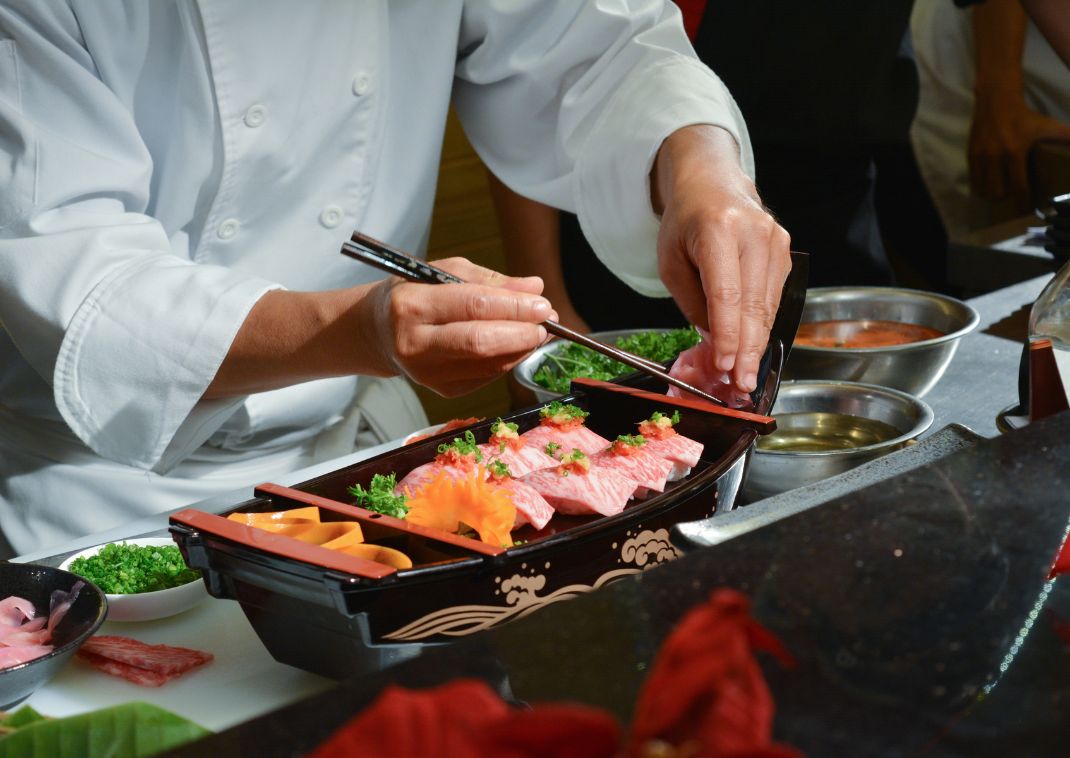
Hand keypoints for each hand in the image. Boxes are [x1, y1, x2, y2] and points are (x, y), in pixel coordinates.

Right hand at [365, 257, 555, 396]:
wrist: (379, 332)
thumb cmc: (414, 294)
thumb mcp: (444, 272)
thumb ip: (490, 280)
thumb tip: (534, 286)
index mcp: (412, 305)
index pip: (474, 306)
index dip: (514, 306)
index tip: (542, 303)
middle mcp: (415, 343)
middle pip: (481, 342)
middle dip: (522, 331)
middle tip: (547, 321)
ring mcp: (427, 373)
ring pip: (489, 364)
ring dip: (522, 347)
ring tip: (537, 330)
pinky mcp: (441, 391)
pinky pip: (487, 377)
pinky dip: (509, 360)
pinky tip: (517, 346)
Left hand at [651, 125, 791, 392]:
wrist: (713, 183)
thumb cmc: (685, 223)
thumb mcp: (671, 261)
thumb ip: (692, 301)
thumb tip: (714, 342)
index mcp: (719, 230)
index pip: (726, 293)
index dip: (727, 334)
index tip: (724, 365)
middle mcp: (755, 233)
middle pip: (753, 305)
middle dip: (745, 351)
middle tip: (740, 386)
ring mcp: (776, 242)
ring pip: (768, 307)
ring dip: (756, 346)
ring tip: (745, 378)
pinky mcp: (785, 253)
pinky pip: (773, 300)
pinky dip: (762, 328)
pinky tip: (752, 351)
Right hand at [969, 92, 1069, 204]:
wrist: (997, 101)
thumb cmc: (1025, 116)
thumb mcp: (1048, 125)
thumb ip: (1067, 136)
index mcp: (1015, 151)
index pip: (1019, 186)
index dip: (1023, 201)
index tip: (1028, 207)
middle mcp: (995, 156)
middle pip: (998, 192)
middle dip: (1007, 200)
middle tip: (1013, 199)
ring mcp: (980, 156)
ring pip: (983, 189)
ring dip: (992, 195)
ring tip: (1001, 194)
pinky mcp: (971, 154)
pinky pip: (973, 180)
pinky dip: (981, 187)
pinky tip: (988, 186)